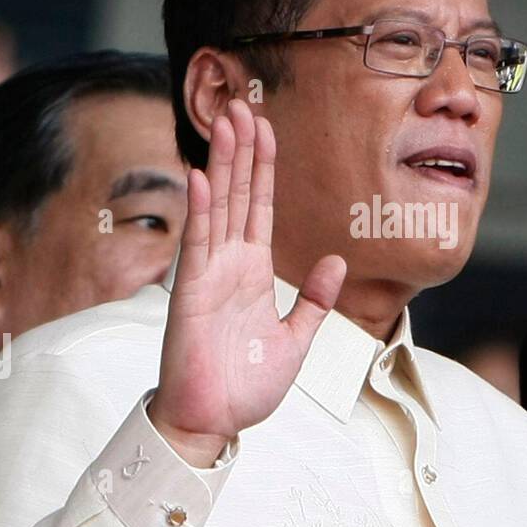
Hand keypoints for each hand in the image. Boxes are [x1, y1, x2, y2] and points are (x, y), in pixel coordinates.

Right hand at [149, 99, 345, 466]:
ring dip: (221, 165)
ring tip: (224, 122)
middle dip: (241, 150)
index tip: (265, 128)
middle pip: (238, 196)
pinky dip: (200, 210)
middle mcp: (228, 266)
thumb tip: (336, 260)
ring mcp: (207, 276)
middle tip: (241, 105)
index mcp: (252, 273)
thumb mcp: (296, 339)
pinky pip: (197, 244)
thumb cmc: (246, 387)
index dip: (263, 167)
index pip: (260, 208)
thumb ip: (315, 300)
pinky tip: (202, 177)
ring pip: (218, 208)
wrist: (214, 421)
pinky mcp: (190, 294)